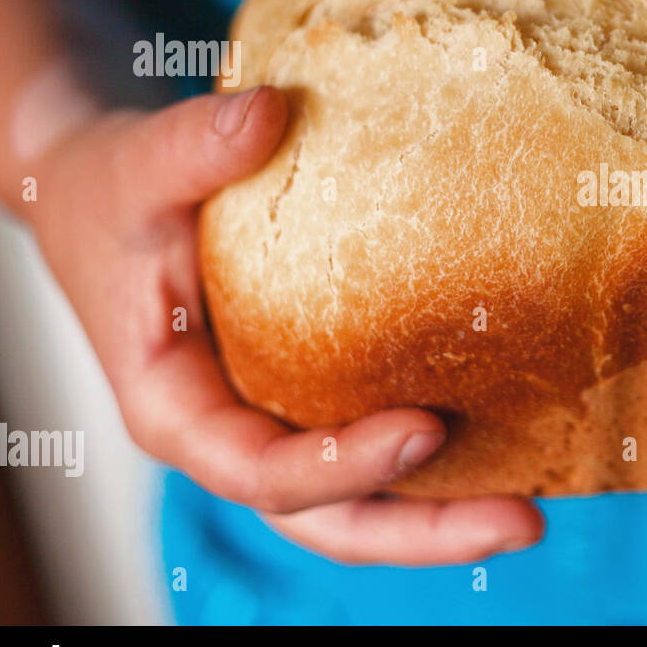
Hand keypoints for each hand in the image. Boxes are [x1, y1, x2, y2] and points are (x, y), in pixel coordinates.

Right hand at [26, 86, 543, 563]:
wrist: (113, 192)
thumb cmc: (111, 191)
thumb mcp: (132, 165)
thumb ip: (189, 146)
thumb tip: (267, 112)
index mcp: (176, 408)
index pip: (258, 472)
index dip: (341, 467)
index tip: (429, 430)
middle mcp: (233, 434)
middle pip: (329, 519)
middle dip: (423, 534)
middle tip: (525, 523)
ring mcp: (278, 423)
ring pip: (362, 502)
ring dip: (444, 516)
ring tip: (535, 511)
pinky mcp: (317, 395)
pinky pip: (379, 443)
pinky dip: (442, 462)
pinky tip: (519, 440)